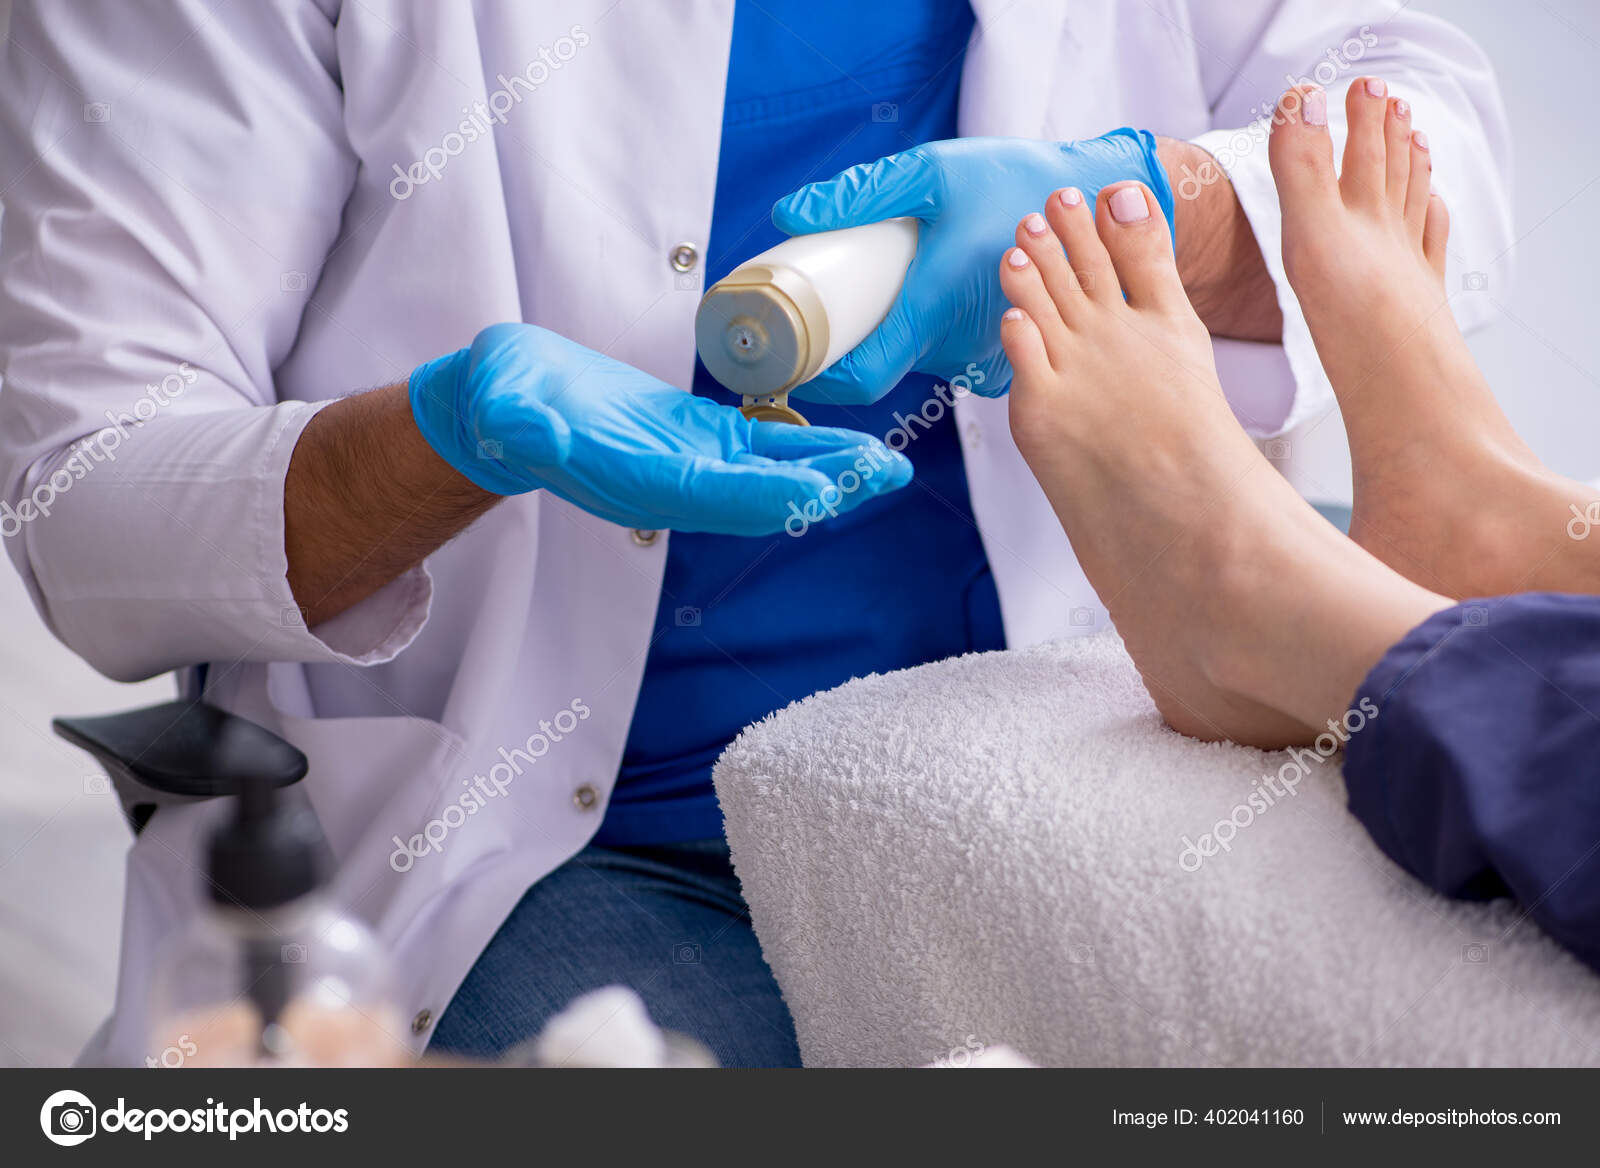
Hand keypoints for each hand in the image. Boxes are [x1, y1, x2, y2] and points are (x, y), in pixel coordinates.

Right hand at [408, 323, 911, 534]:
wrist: (506, 403)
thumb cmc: (500, 398)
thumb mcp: (499, 399)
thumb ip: (517, 420)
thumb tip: (534, 432)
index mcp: (630, 480)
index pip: (703, 493)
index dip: (759, 495)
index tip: (814, 494)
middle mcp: (670, 486)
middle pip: (755, 496)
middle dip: (819, 488)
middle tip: (881, 475)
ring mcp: (691, 466)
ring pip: (771, 477)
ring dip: (831, 473)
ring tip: (890, 466)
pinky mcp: (702, 441)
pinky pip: (768, 450)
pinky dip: (812, 448)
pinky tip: (858, 447)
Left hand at [772, 130, 1173, 403]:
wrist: (1093, 199)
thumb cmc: (1015, 181)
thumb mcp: (934, 171)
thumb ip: (862, 192)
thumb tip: (789, 215)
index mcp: (936, 312)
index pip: (863, 376)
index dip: (820, 376)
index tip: (791, 357)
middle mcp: (959, 348)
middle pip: (881, 368)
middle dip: (844, 346)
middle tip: (816, 307)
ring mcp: (981, 356)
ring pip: (913, 361)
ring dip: (885, 336)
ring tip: (866, 289)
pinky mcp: (999, 353)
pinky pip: (945, 355)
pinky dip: (922, 334)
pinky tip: (914, 295)